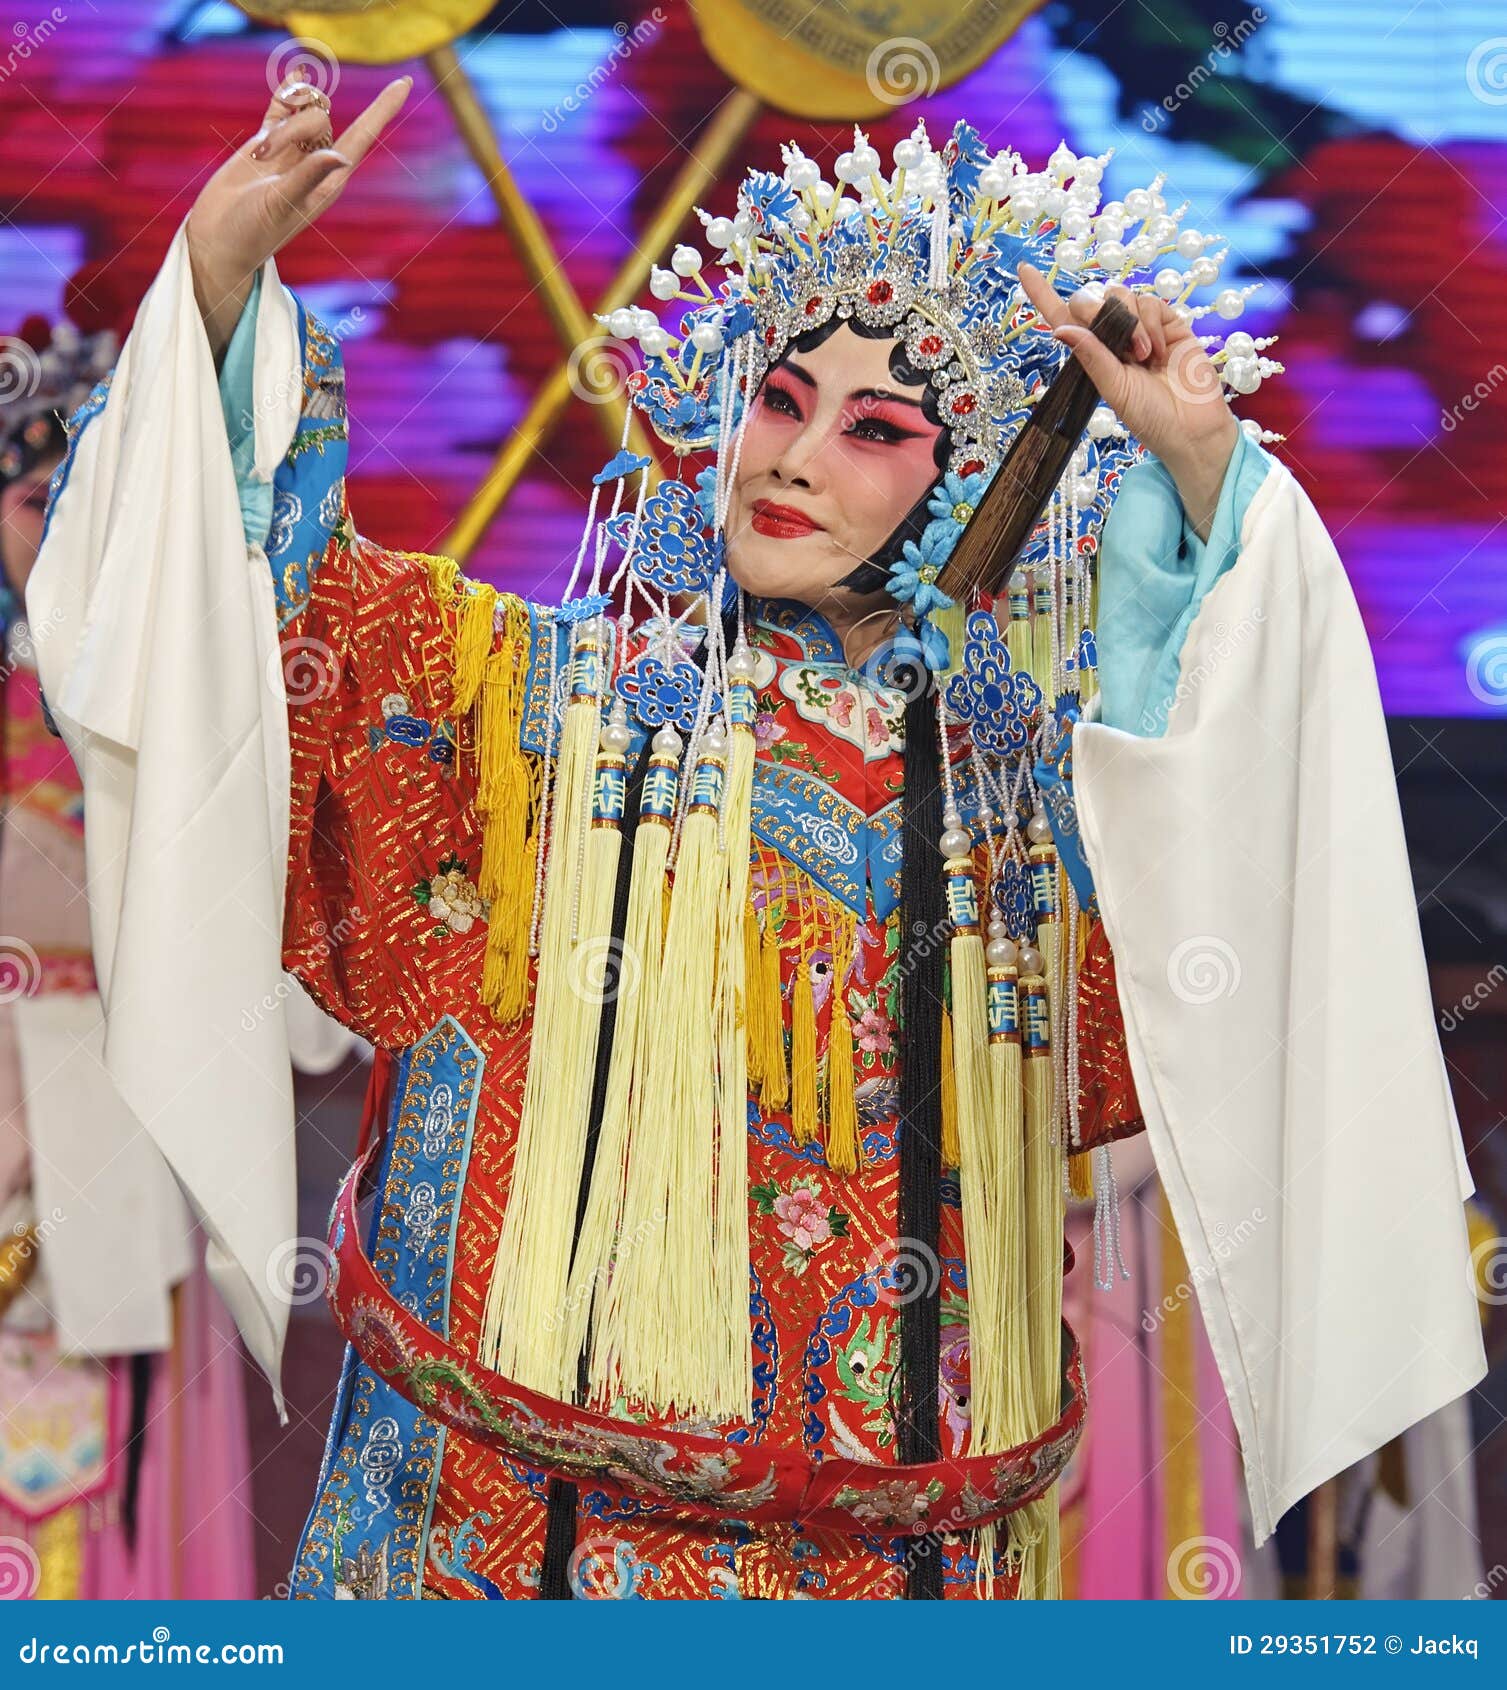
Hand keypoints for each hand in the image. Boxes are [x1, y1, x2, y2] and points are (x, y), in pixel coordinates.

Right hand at [186, 76, 412, 362]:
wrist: (219, 238)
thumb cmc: (253, 231)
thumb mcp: (281, 204)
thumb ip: (308, 177)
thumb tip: (341, 157)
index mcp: (328, 182)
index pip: (362, 137)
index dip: (383, 109)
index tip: (406, 81)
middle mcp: (315, 164)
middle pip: (321, 117)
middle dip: (295, 124)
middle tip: (265, 156)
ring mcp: (291, 151)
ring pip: (301, 109)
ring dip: (280, 118)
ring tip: (259, 152)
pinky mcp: (266, 143)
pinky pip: (282, 108)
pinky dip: (287, 91)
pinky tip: (297, 73)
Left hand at [1017, 262, 1239, 540]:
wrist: (1190, 426)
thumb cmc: (1149, 416)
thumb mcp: (1113, 389)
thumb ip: (1091, 356)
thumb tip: (1060, 328)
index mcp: (1091, 354)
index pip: (1062, 317)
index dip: (1042, 293)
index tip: (1024, 268)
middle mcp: (1112, 337)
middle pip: (1091, 299)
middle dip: (1097, 312)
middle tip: (1119, 345)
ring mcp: (1140, 326)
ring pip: (1121, 295)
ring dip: (1130, 323)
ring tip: (1144, 356)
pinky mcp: (1167, 321)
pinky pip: (1150, 302)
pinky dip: (1151, 323)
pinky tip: (1159, 350)